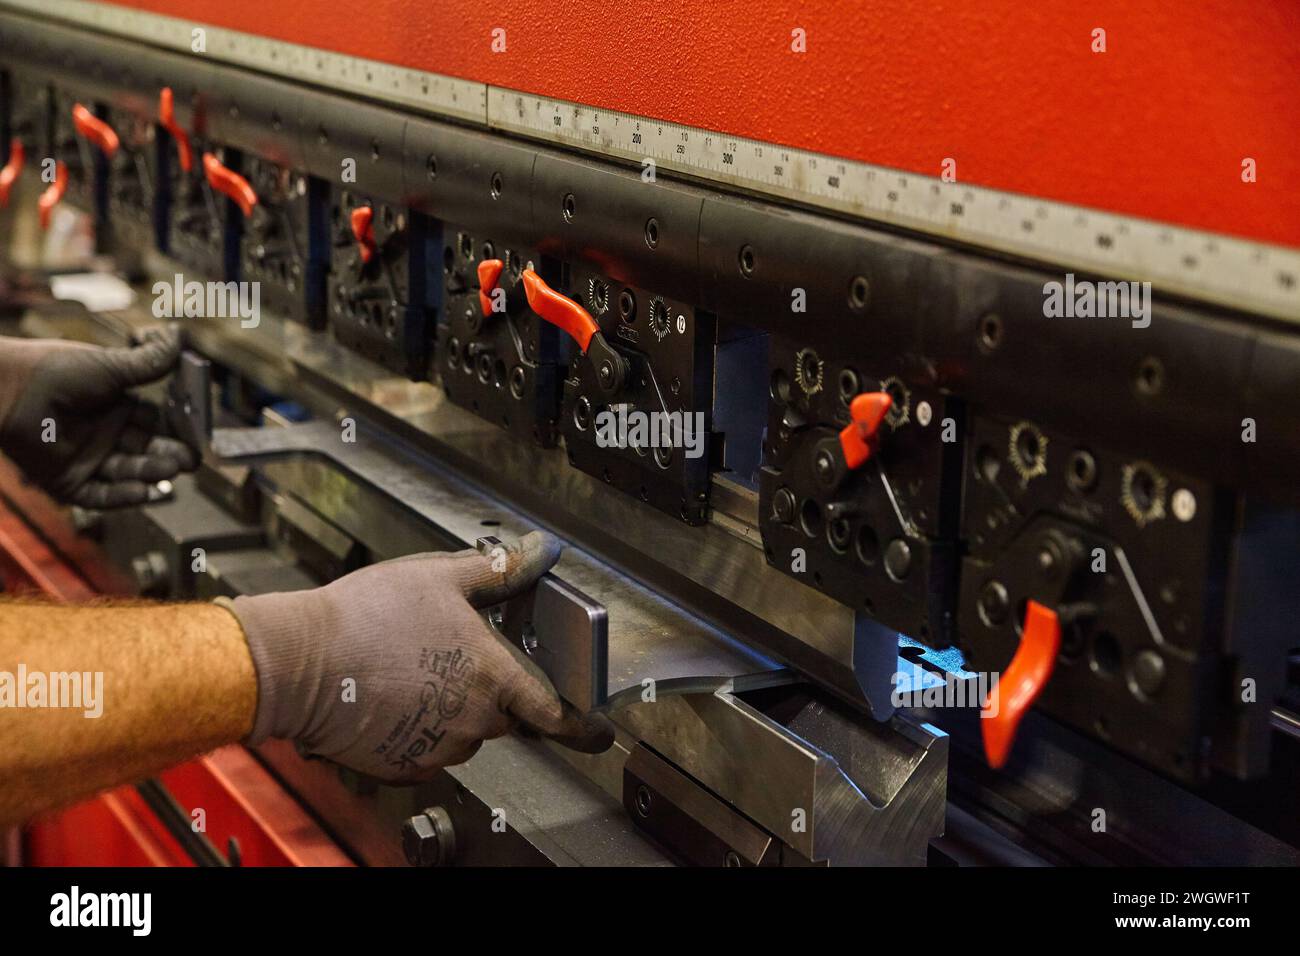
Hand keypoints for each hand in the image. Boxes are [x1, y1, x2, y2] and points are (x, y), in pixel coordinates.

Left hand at [0, 326, 196, 506]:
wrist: (9, 389)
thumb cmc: (55, 370)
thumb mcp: (112, 365)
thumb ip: (151, 359)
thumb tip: (180, 334)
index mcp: (116, 407)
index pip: (157, 424)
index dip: (178, 431)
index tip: (198, 436)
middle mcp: (104, 435)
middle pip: (148, 451)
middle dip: (171, 456)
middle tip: (191, 460)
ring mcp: (87, 460)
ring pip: (129, 473)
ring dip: (152, 473)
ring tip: (170, 468)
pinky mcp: (67, 483)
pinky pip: (101, 497)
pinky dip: (124, 497)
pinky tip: (145, 492)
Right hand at [221, 531, 613, 782]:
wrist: (300, 662)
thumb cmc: (365, 617)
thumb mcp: (440, 576)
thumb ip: (500, 570)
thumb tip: (541, 551)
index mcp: (491, 674)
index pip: (551, 710)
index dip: (580, 723)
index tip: (598, 732)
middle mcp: (473, 718)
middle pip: (502, 715)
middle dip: (486, 692)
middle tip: (446, 661)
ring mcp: (439, 746)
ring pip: (464, 733)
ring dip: (450, 711)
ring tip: (409, 673)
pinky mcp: (405, 765)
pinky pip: (428, 752)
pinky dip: (418, 731)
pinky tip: (392, 699)